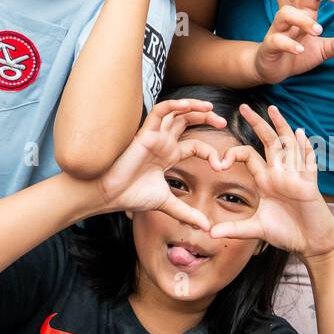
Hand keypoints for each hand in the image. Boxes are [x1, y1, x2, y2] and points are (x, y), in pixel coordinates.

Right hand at [94, 99, 226, 223]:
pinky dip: (174, 105)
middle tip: (223, 123)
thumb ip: (187, 213)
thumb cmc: (131, 196)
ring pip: (176, 111)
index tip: (221, 167)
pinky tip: (189, 105)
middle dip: (207, 118)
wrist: (109, 195)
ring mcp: (154, 136)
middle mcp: (163, 142)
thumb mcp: (167, 204)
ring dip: (193, 106)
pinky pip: (161, 111)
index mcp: (168, 155)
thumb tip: (207, 228)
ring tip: (210, 108)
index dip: (211, 152)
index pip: (196, 145)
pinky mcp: (145, 132)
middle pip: (188, 120)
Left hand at [211, 104, 333, 259]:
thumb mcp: (256, 229)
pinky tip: (301, 133)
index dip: (233, 154)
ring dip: (282, 126)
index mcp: (266, 180)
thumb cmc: (288, 233)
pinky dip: (305, 148)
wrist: (312, 243)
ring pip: (289, 145)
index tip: (220, 164)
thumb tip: (210, 233)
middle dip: (257, 123)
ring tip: (273, 109)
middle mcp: (280, 173)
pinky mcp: (310, 185)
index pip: (248, 156)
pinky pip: (308, 163)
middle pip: (268, 141)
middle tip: (243, 107)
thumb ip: (234, 229)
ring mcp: (296, 177)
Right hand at [253, 0, 333, 82]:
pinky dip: (289, 44)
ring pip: (283, 14)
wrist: (273, 71)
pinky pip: (276, 40)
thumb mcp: (320, 50)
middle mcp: (287, 18)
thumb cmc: (297, 54)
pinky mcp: (269, 47)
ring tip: (318, 31)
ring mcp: (276, 31)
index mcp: (301, 14)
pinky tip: (300, 50)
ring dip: (302, 20)